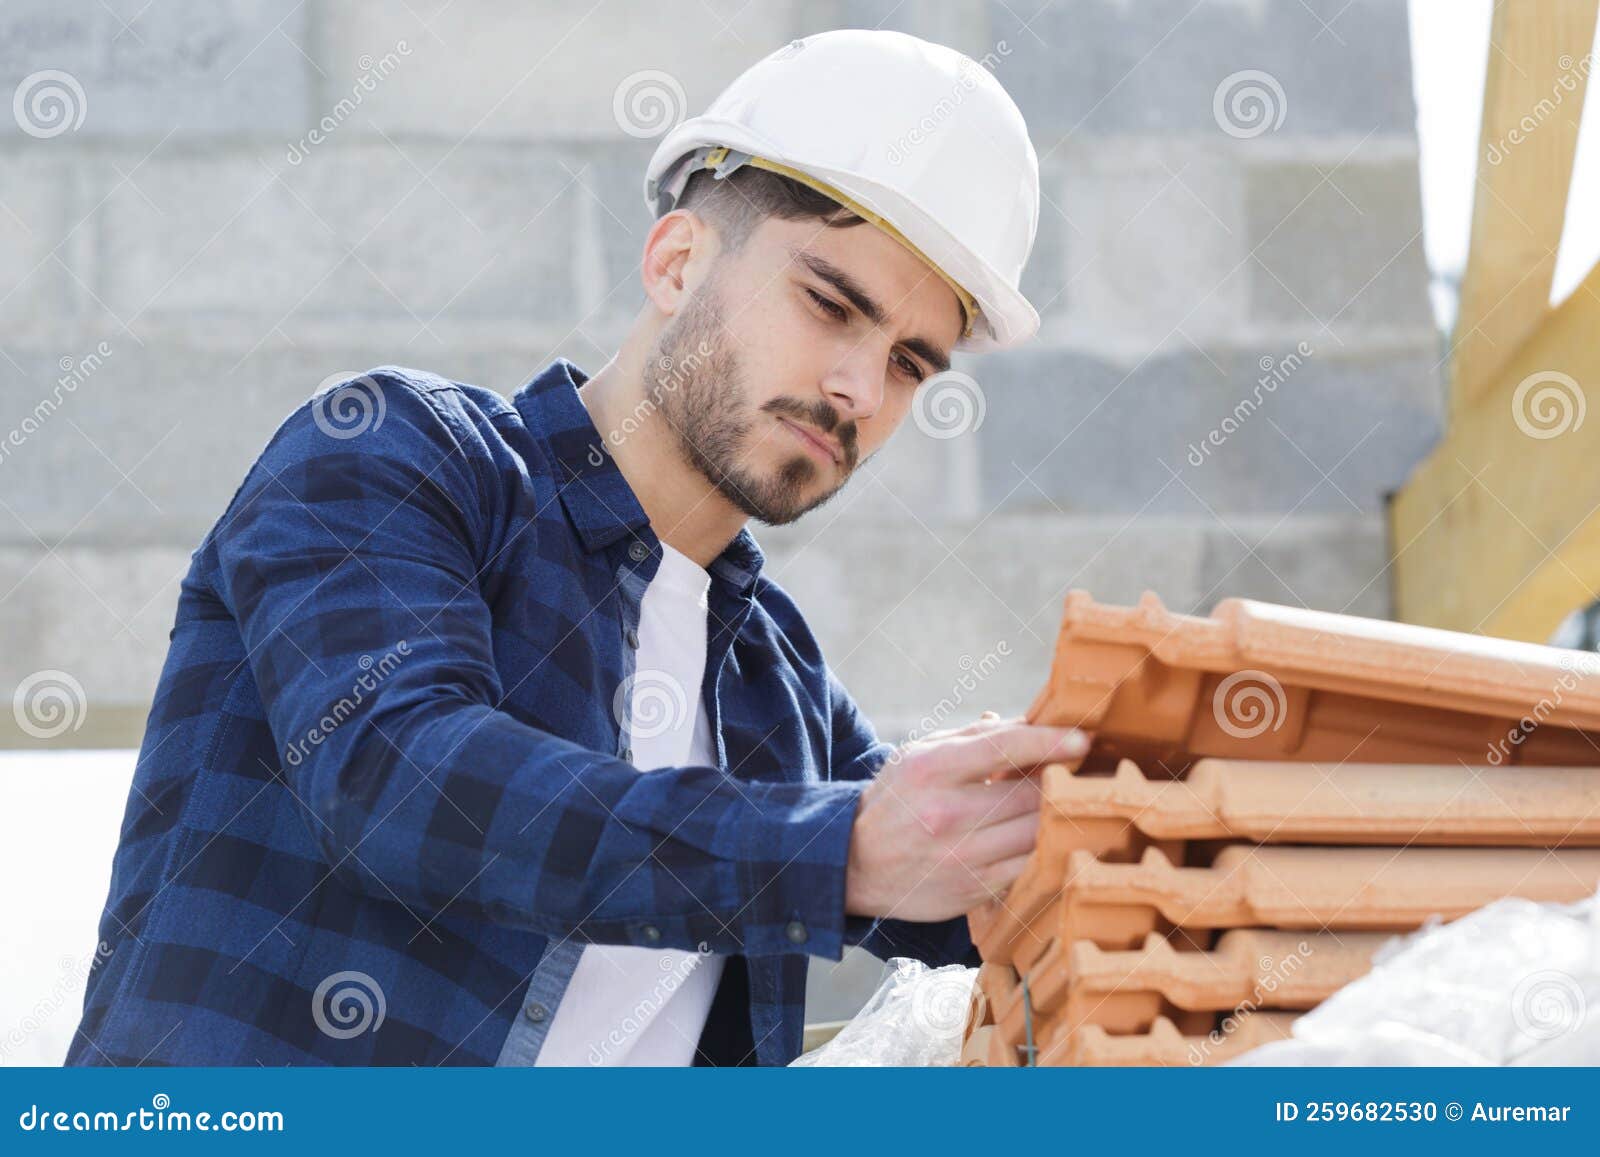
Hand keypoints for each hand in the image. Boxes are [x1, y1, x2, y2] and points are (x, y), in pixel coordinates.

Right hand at [843, 713, 1088, 921]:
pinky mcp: (974, 890)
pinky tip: (1048, 836)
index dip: (1051, 741)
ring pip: (1037, 832)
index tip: (1084, 738)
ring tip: (1068, 802)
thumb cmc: (898, 798)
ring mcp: (961, 857)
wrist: (856, 863)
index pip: (1005, 747)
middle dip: (1063, 779)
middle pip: (1031, 793)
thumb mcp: (922, 754)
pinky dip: (1044, 849)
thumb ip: (977, 736)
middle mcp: (946, 813)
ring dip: (1059, 815)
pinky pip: (1029, 866)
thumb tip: (1034, 723)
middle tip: (1083, 771)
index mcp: (933, 769)